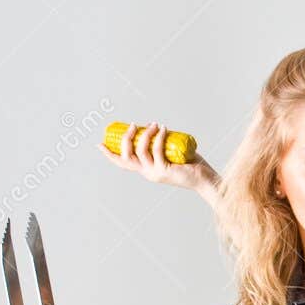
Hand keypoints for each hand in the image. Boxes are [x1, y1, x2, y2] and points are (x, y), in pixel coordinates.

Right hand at [98, 120, 217, 194]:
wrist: (205, 179)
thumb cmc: (191, 165)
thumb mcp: (171, 153)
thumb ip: (162, 143)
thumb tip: (154, 126)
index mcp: (146, 170)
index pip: (123, 164)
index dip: (109, 154)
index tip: (99, 144)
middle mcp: (147, 173)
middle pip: (126, 157)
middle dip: (125, 138)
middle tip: (133, 125)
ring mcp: (155, 172)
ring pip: (140, 151)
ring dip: (144, 134)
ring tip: (153, 124)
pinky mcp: (165, 170)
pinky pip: (157, 149)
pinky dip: (158, 136)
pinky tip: (163, 128)